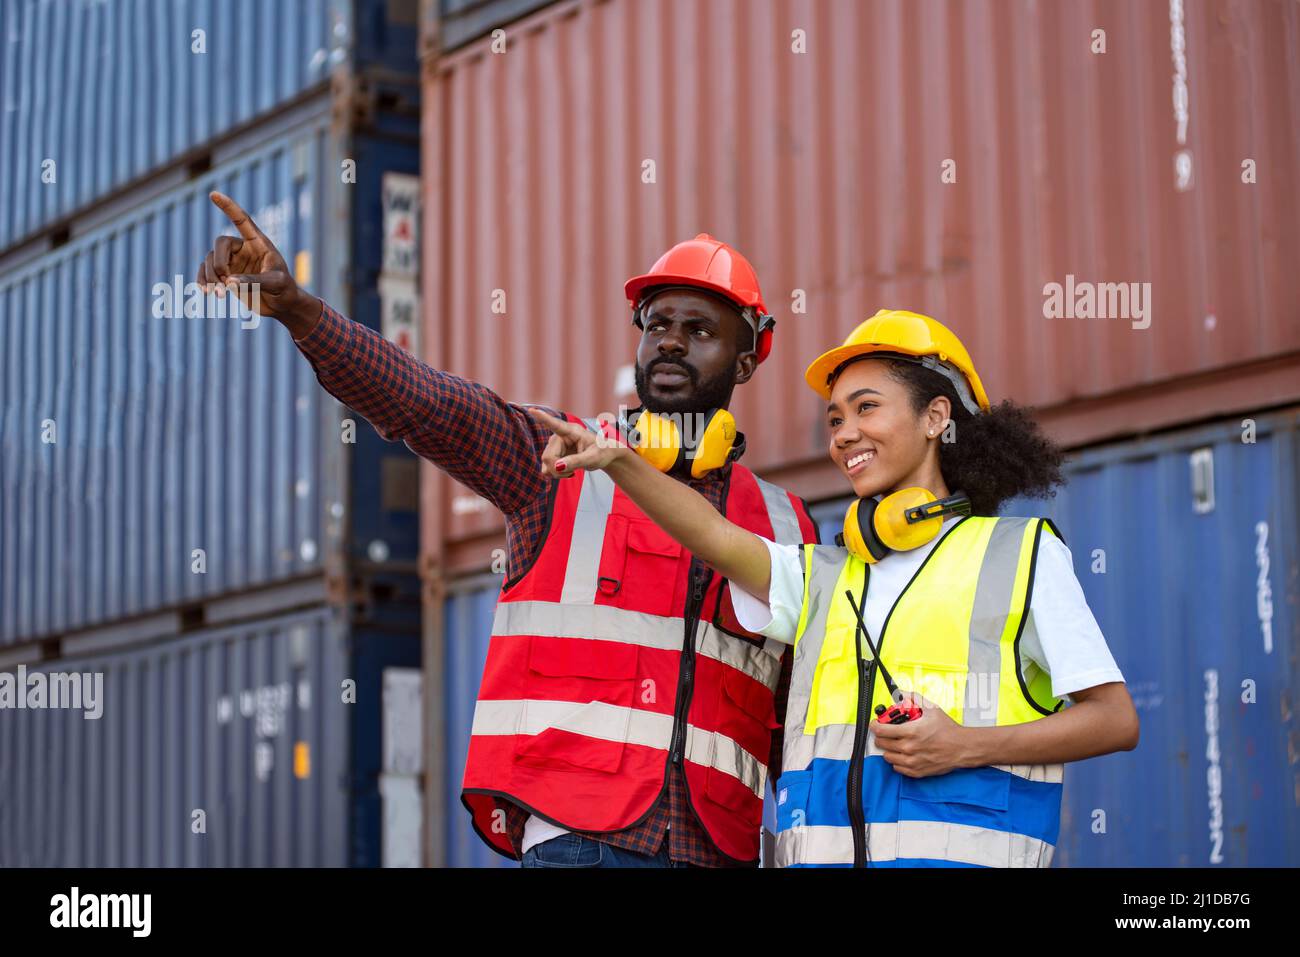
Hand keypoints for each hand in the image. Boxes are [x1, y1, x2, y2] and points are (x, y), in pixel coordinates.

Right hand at [197, 191, 318, 333]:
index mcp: (258, 243)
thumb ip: (255, 281)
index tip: (214, 194)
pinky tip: (206, 293)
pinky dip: (203, 281)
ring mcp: (232, 262)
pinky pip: (206, 272)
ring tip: (220, 295)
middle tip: (225, 282)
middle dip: (218, 263)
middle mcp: (243, 249)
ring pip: (210, 260)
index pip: (242, 220)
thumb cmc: (285, 290)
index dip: (228, 207)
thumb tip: (228, 281)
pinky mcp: (225, 276)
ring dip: (210, 277)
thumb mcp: (275, 283)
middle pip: (220, 244)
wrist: (282, 306)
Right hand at [528, 408, 631, 477]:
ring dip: (557, 473)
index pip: (555, 424)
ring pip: (545, 464)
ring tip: (571, 471)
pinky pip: (547, 469)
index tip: (532, 410)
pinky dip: (556, 474)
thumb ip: (576, 461)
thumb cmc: (601, 452)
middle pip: (547, 457)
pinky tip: (567, 471)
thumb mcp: (592, 458)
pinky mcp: (553, 455)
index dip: (543, 418)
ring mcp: (554, 446)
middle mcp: (559, 437)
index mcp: (571, 431)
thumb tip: (557, 466)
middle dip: (557, 469)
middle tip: (572, 473)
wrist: (602, 455)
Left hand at [868, 693, 967, 776]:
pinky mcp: (916, 771)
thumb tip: (903, 693)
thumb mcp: (932, 709)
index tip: (875, 724)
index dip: (875, 726)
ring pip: (887, 756)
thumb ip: (915, 699)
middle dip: (881, 736)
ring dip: (888, 748)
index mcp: (911, 732)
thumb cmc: (949, 730)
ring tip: (895, 742)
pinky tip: (903, 753)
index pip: (881, 730)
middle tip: (886, 732)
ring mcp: (912, 761)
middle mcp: (909, 748)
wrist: (962, 747)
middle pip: (881, 743)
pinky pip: (897, 767)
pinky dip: (897, 760)